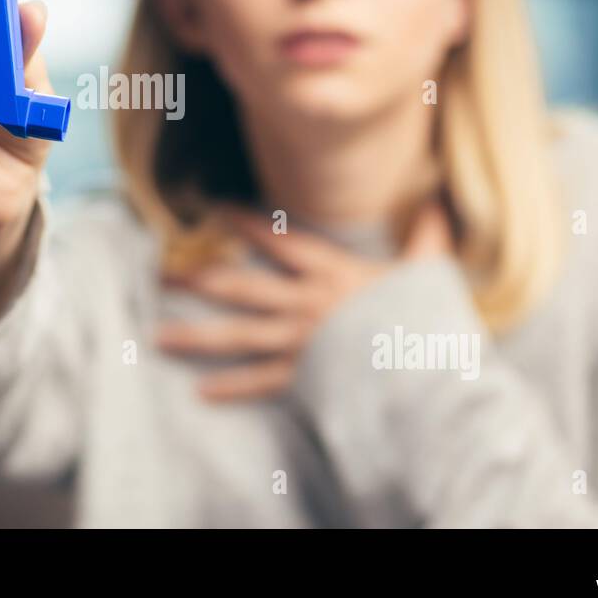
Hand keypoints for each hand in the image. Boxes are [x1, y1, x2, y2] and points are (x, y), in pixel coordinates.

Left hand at [155, 200, 454, 402]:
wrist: (431, 376)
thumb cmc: (431, 323)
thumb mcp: (429, 275)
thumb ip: (427, 239)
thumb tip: (438, 206)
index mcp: (335, 273)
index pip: (282, 242)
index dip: (248, 225)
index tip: (215, 211)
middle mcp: (308, 304)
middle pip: (243, 286)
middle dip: (200, 278)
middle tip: (162, 272)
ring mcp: (302, 343)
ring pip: (239, 336)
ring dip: (197, 336)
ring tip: (159, 336)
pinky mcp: (306, 380)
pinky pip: (261, 383)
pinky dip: (231, 388)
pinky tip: (200, 391)